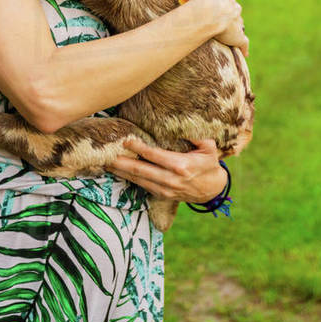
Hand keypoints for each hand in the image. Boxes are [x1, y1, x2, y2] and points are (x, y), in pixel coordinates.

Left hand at [108, 138, 226, 203]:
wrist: (213, 190)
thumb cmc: (209, 164)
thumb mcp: (209, 148)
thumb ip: (197, 136)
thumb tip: (183, 125)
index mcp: (181, 165)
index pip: (154, 155)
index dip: (139, 148)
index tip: (126, 141)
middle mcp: (171, 179)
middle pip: (141, 170)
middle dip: (122, 163)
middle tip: (107, 156)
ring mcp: (165, 190)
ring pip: (139, 180)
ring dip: (122, 173)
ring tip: (107, 165)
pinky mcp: (162, 196)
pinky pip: (143, 187)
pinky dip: (129, 180)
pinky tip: (119, 173)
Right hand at [187, 0, 247, 56]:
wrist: (206, 12)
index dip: (219, 3)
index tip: (213, 6)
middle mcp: (235, 8)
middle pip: (234, 11)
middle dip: (229, 15)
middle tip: (220, 20)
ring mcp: (237, 22)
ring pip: (238, 25)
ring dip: (235, 28)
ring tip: (229, 34)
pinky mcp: (237, 36)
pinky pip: (243, 42)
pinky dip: (244, 47)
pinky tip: (245, 53)